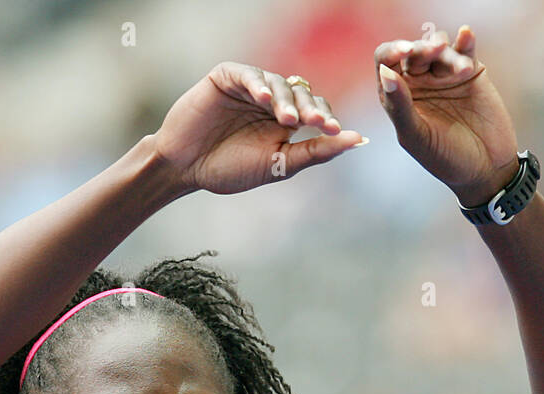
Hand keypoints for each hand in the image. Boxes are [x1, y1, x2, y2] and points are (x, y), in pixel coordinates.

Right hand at [153, 62, 366, 195]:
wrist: (185, 168)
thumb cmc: (228, 169)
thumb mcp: (278, 165)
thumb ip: (315, 152)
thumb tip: (357, 140)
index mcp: (284, 121)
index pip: (314, 109)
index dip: (325, 117)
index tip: (334, 130)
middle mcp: (269, 101)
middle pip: (301, 92)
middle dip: (310, 107)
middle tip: (315, 123)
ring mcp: (249, 87)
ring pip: (277, 82)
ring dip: (285, 99)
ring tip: (288, 119)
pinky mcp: (226, 77)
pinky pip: (248, 74)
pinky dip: (257, 84)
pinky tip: (262, 99)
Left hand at [374, 25, 519, 205]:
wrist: (486, 168)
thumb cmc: (445, 158)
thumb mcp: (417, 136)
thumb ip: (399, 106)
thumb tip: (384, 72)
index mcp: (398, 96)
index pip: (385, 62)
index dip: (392, 51)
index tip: (404, 51)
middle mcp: (418, 81)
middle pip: (413, 50)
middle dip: (422, 47)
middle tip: (436, 50)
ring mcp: (443, 74)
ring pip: (439, 47)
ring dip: (446, 50)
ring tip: (461, 70)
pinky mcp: (470, 71)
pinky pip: (465, 49)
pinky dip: (465, 40)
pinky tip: (466, 35)